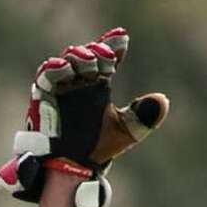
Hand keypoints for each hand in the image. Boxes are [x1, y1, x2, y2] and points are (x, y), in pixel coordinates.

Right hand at [0, 28, 167, 206]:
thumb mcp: (127, 130)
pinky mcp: (44, 95)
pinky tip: (67, 68)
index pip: (108, 56)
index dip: (114, 44)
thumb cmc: (99, 148)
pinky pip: (47, 74)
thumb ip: (144, 116)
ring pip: (68, 59)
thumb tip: (163, 101)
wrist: (75, 168)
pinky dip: (55, 68)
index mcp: (99, 83)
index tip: (123, 38)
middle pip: (88, 53)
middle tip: (108, 58)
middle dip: (97, 51)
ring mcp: (62, 86)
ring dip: (79, 56)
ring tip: (91, 63)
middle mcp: (80, 81)